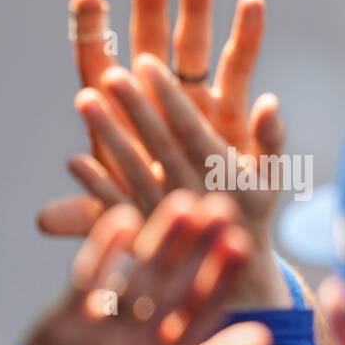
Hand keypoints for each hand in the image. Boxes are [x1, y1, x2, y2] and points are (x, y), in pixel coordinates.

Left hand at [0, 193, 272, 344]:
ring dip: (161, 240)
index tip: (242, 242)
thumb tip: (265, 335)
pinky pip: (86, 281)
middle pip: (171, 293)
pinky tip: (123, 216)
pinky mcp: (60, 328)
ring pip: (134, 282)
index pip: (200, 317)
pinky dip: (105, 248)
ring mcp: (95, 342)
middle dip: (197, 248)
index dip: (221, 278)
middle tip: (220, 204)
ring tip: (183, 202)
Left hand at [41, 0, 268, 235]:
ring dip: (198, 2)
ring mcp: (192, 100)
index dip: (91, 32)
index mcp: (117, 118)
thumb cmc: (143, 217)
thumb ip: (84, 212)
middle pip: (148, 39)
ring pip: (195, 42)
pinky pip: (239, 68)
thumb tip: (42, 222)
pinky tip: (252, 2)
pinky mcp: (228, 111)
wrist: (194, 231)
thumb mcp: (113, 218)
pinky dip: (247, 36)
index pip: (99, 64)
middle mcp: (152, 100)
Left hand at [71, 54, 290, 307]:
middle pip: (156, 143)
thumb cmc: (252, 213)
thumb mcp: (271, 179)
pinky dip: (94, 186)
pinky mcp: (143, 233)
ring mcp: (163, 214)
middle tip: (109, 73)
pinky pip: (116, 207)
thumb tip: (268, 101)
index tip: (144, 63)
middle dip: (133, 107)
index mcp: (222, 173)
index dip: (167, 96)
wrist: (233, 280)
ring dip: (107, 136)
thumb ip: (271, 139)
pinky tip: (72, 160)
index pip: (189, 126)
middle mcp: (191, 191)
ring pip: (131, 169)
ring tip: (82, 99)